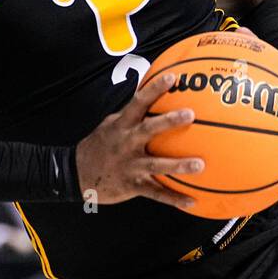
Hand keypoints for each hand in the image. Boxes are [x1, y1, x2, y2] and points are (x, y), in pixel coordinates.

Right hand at [75, 71, 200, 209]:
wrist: (77, 174)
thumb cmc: (100, 145)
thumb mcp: (111, 124)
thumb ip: (131, 112)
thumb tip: (151, 89)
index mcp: (122, 125)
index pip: (138, 102)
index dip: (154, 89)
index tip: (173, 78)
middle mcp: (126, 143)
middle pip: (149, 130)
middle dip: (168, 121)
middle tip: (190, 114)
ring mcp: (129, 165)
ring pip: (156, 165)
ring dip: (178, 165)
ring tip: (200, 165)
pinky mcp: (132, 185)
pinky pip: (156, 193)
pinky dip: (173, 198)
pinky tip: (192, 201)